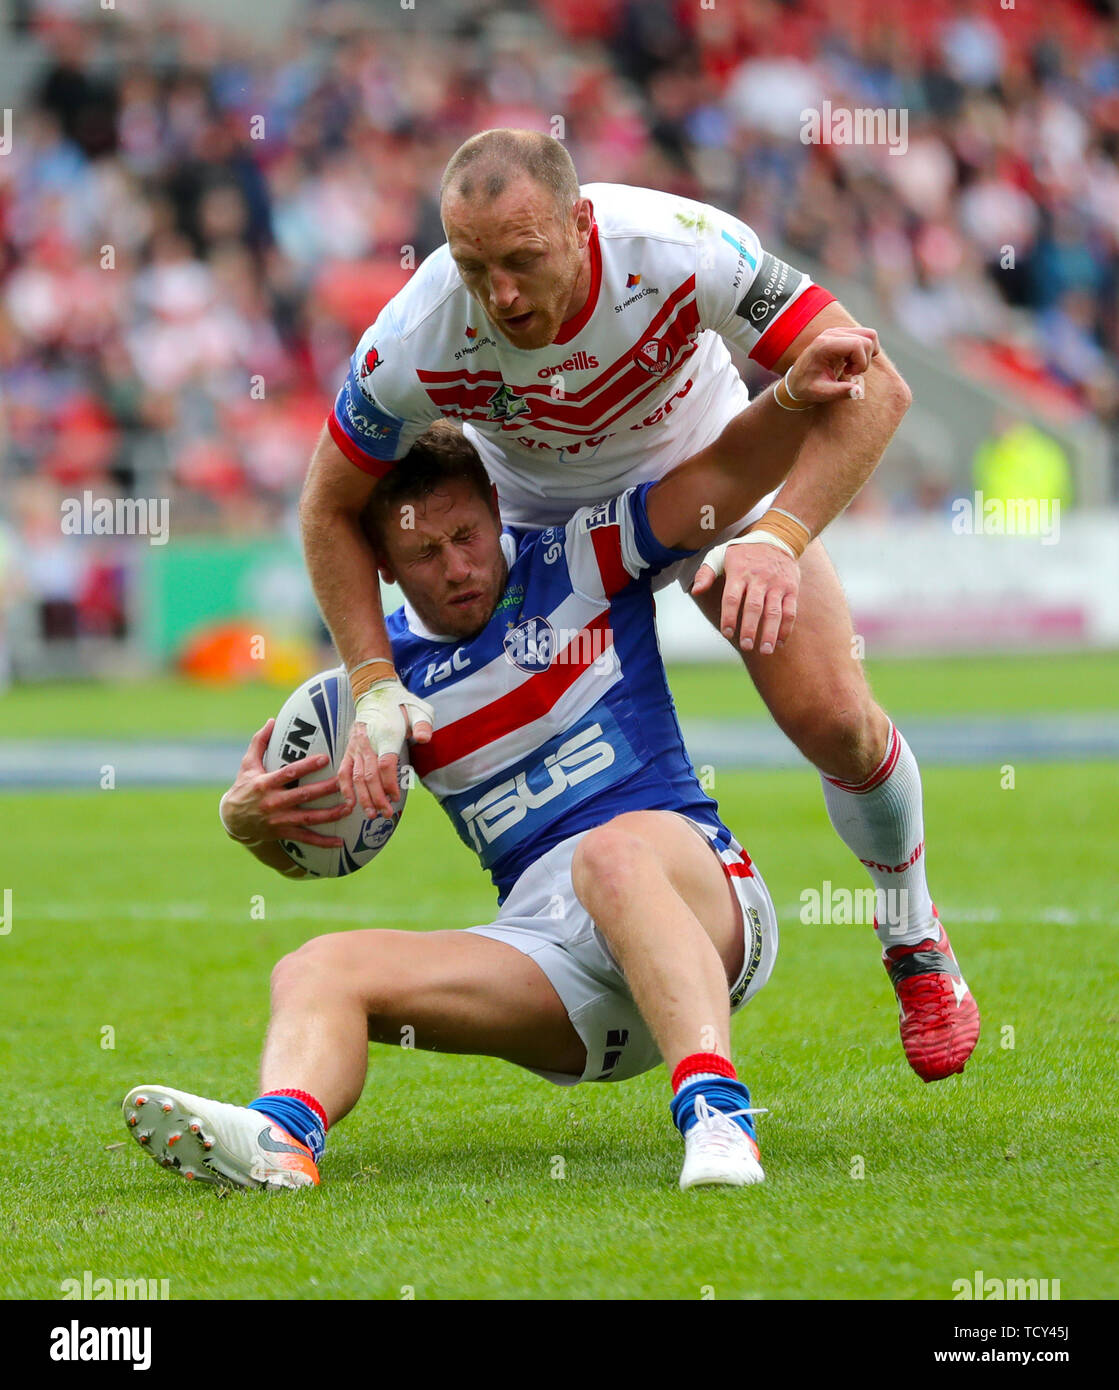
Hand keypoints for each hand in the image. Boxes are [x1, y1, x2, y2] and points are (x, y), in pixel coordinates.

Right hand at [220, 719, 352, 847]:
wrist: (233, 821)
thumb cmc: (244, 787)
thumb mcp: (248, 764)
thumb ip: (260, 742)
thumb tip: (272, 720)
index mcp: (265, 783)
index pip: (289, 773)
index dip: (307, 766)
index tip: (326, 758)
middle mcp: (273, 803)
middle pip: (303, 796)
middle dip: (326, 789)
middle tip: (345, 781)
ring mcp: (279, 820)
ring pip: (309, 818)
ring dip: (331, 814)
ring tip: (349, 807)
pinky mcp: (283, 833)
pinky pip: (306, 838)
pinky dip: (323, 842)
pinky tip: (340, 842)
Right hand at [338, 676, 433, 819]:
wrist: (376, 691)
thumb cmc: (401, 703)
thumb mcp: (419, 709)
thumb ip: (422, 724)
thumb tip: (424, 739)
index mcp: (386, 734)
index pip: (385, 763)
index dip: (390, 783)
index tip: (396, 796)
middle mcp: (368, 742)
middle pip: (369, 775)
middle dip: (377, 797)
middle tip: (387, 814)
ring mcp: (356, 746)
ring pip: (355, 776)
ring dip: (363, 797)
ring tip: (371, 815)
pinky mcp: (349, 748)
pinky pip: (343, 771)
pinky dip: (344, 788)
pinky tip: (350, 803)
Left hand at [691, 539, 798, 654]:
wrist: (777, 538)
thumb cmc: (743, 553)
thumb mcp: (720, 555)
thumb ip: (706, 574)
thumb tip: (695, 591)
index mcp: (739, 572)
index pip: (732, 598)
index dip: (729, 617)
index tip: (727, 634)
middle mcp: (759, 579)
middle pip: (754, 607)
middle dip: (750, 629)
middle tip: (746, 646)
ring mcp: (777, 584)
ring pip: (774, 611)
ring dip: (770, 633)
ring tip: (765, 651)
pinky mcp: (791, 588)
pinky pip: (790, 611)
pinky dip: (786, 628)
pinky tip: (779, 642)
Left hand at [786, 324, 878, 403]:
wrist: (796, 379)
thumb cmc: (807, 387)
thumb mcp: (821, 393)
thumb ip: (840, 392)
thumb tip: (859, 392)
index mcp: (825, 345)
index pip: (857, 344)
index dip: (861, 362)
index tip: (852, 374)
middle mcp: (832, 333)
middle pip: (868, 338)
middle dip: (865, 359)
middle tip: (851, 372)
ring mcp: (837, 331)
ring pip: (869, 335)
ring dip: (867, 354)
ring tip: (851, 366)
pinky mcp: (842, 334)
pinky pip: (865, 336)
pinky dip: (864, 351)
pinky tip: (851, 361)